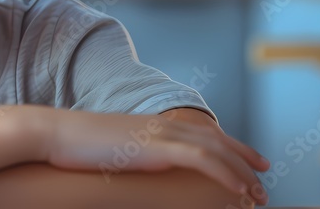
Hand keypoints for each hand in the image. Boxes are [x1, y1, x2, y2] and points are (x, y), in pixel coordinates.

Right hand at [37, 108, 269, 204]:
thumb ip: (126, 155)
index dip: (226, 146)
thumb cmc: (72, 147)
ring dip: (242, 171)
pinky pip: (202, 160)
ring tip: (259, 194)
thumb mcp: (106, 151)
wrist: (54, 134)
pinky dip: (226, 173)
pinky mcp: (155, 147)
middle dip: (244, 157)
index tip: (245, 160)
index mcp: (150, 126)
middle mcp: (161, 125)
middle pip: (216, 139)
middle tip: (265, 176)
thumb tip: (131, 167)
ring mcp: (159, 134)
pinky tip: (240, 190)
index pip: (199, 133)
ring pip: (216, 150)